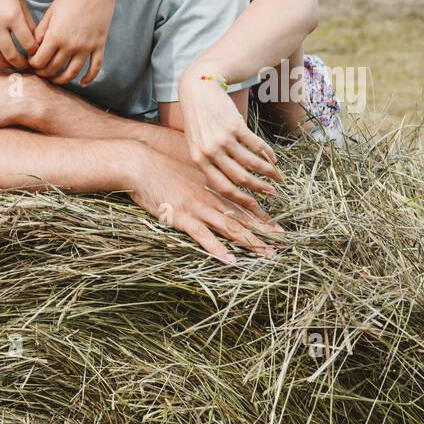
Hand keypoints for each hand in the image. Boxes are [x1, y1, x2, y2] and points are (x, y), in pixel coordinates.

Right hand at [0, 0, 38, 71]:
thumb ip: (27, 21)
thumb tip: (35, 42)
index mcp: (13, 14)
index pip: (28, 43)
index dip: (34, 53)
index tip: (37, 56)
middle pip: (10, 54)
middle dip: (20, 64)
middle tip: (25, 68)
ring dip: (2, 64)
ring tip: (9, 66)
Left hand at [28, 0, 116, 85]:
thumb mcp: (51, 11)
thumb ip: (42, 31)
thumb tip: (35, 48)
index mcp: (56, 36)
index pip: (39, 61)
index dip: (33, 65)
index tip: (31, 63)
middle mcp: (71, 45)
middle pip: (54, 69)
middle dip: (44, 73)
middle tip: (40, 71)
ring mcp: (87, 48)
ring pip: (72, 73)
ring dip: (62, 79)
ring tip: (55, 78)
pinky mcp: (99, 46)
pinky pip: (95, 68)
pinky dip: (89, 79)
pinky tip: (82, 83)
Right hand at [127, 143, 284, 265]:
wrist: (139, 164)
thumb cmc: (160, 166)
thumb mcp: (187, 168)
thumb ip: (202, 178)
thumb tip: (212, 184)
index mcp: (211, 187)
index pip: (242, 203)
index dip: (261, 215)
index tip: (277, 225)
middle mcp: (209, 198)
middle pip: (242, 216)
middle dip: (263, 230)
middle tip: (283, 242)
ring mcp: (197, 208)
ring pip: (229, 227)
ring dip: (250, 241)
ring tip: (267, 253)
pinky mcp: (182, 218)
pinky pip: (203, 236)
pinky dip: (217, 249)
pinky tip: (230, 259)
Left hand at [177, 70, 282, 202]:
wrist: (198, 89)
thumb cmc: (198, 119)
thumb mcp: (196, 143)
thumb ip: (208, 163)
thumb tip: (227, 185)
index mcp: (199, 160)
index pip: (222, 187)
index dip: (241, 199)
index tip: (255, 205)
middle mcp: (211, 152)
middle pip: (240, 178)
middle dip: (260, 188)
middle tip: (273, 193)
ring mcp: (223, 138)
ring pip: (251, 163)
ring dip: (268, 172)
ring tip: (278, 176)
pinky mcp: (235, 126)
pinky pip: (256, 145)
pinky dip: (268, 154)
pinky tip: (274, 158)